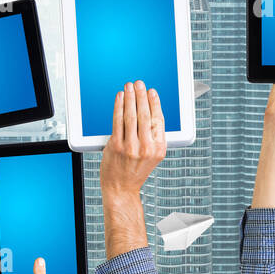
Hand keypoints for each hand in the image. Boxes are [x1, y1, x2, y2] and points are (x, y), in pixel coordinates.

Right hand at [5, 257, 62, 273]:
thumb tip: (40, 261)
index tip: (57, 253)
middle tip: (42, 252)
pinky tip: (22, 263)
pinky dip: (23, 270)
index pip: (59, 273)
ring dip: (31, 266)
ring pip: (34, 271)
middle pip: (46, 270)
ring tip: (31, 255)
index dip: (58, 265)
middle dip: (43, 264)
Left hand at [100, 81, 165, 258]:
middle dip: (142, 96)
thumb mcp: (153, 156)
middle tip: (140, 84)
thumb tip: (150, 111)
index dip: (155, 103)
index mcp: (159, 149)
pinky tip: (119, 99)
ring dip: (130, 97)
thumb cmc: (136, 171)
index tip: (152, 92)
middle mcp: (146, 147)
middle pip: (145, 115)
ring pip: (131, 115)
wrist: (121, 189)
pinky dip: (118, 107)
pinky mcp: (116, 146)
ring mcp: (130, 147)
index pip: (158, 120)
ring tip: (129, 87)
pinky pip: (117, 121)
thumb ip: (153, 136)